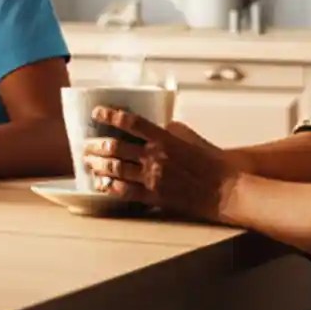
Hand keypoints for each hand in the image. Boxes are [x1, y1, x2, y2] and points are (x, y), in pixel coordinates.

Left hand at [82, 106, 242, 222]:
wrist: (225, 189)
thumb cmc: (210, 160)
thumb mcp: (188, 136)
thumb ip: (167, 129)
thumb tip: (153, 124)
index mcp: (164, 138)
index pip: (130, 122)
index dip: (110, 115)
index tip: (97, 112)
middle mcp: (154, 157)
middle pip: (115, 147)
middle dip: (95, 144)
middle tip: (86, 143)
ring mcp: (152, 178)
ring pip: (115, 169)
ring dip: (97, 165)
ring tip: (88, 163)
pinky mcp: (154, 197)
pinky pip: (124, 192)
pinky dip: (109, 186)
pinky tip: (101, 183)